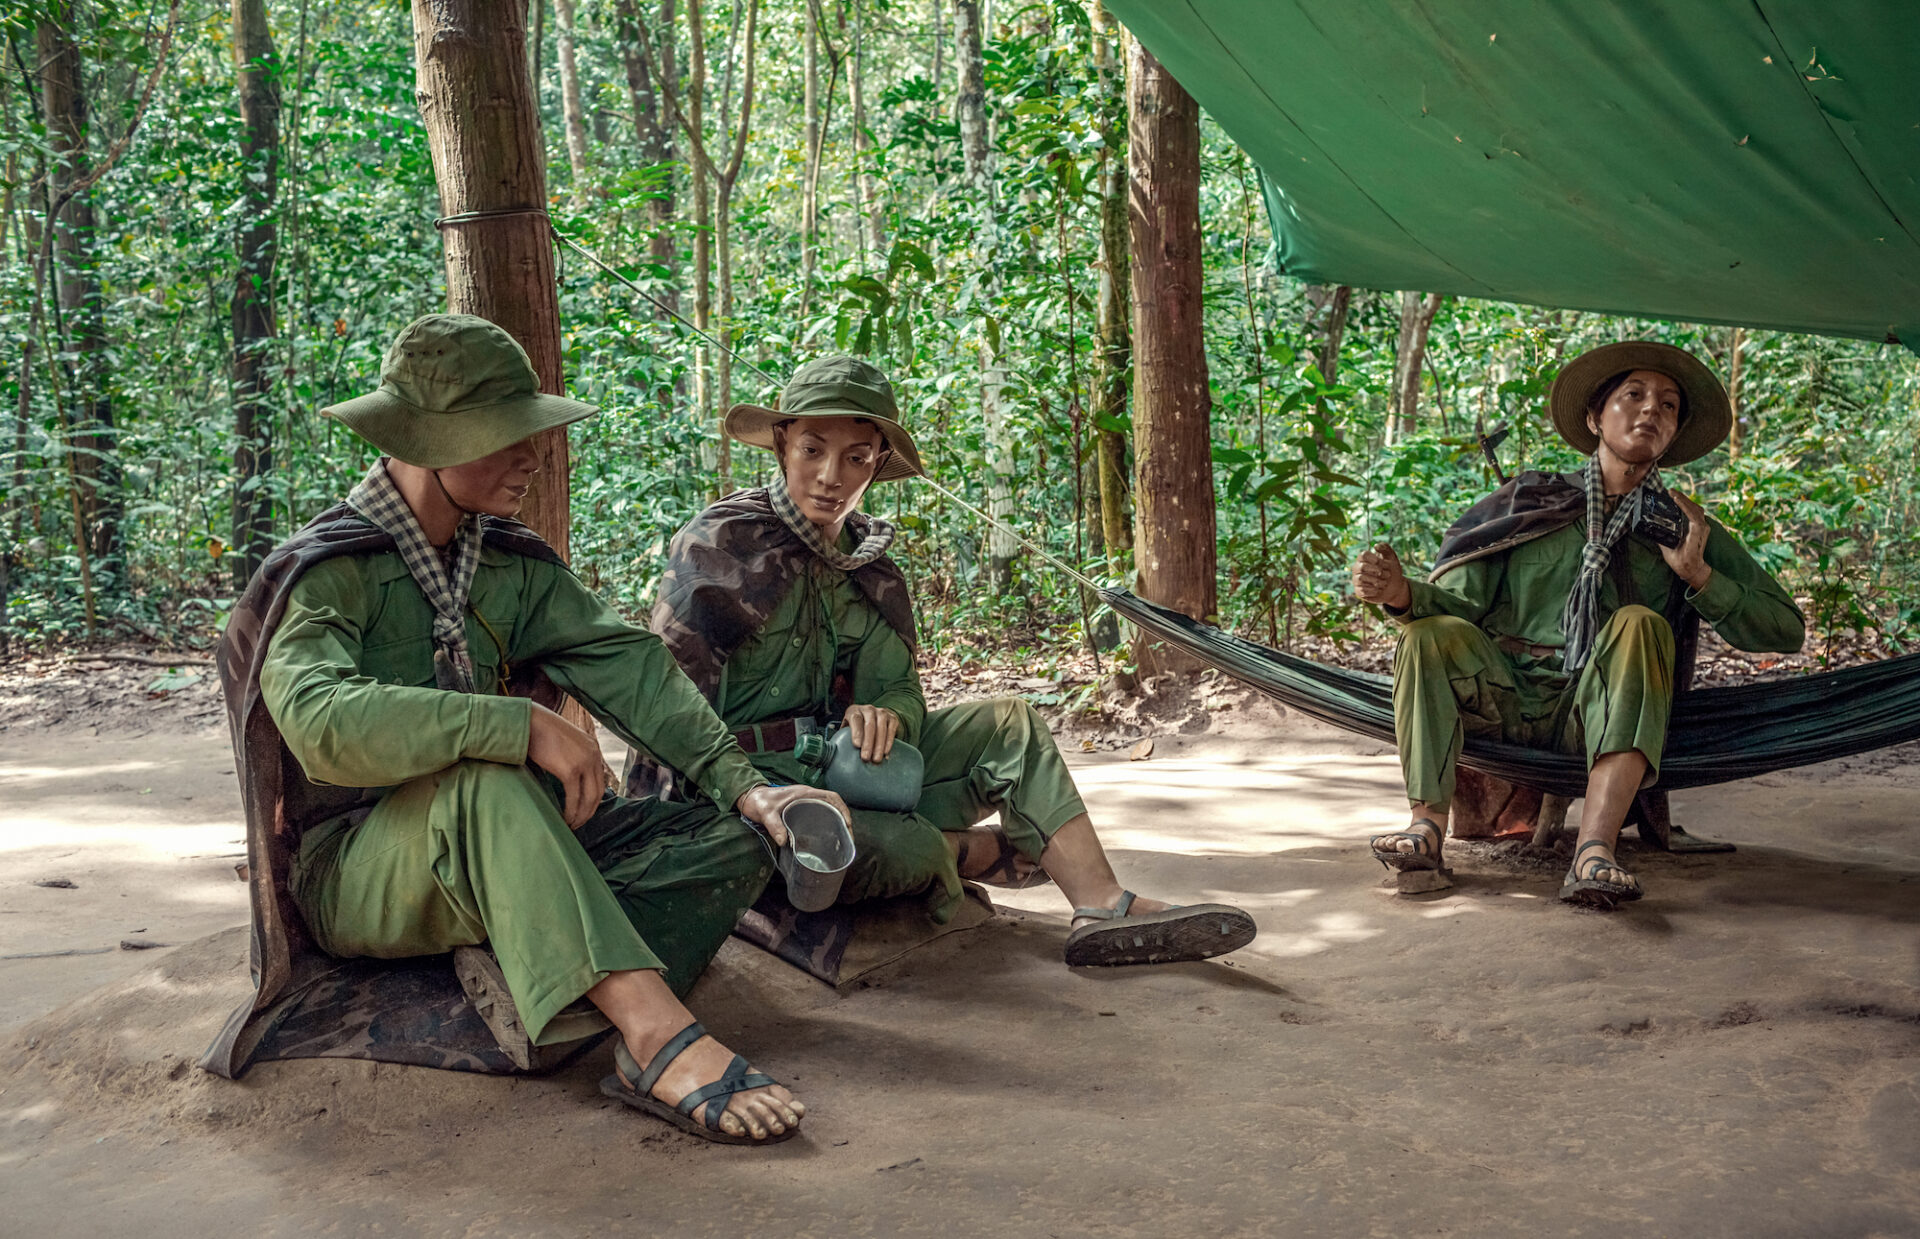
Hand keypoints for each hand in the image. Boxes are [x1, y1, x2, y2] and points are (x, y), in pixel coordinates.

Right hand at [527, 702, 610, 829]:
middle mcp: (593, 754)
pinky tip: (565, 819)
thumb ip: (571, 756)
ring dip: (581, 815)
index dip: (593, 799)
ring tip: (571, 825)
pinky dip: (571, 811)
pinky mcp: (570, 770)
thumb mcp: (563, 741)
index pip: (600, 780)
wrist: (528, 721)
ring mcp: (584, 762)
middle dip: (589, 811)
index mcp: (593, 748)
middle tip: (579, 824)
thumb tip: (568, 776)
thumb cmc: (539, 730)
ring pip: (588, 798)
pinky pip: (574, 797)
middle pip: (598, 791)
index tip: (584, 811)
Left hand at [735, 784, 852, 848]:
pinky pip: (819, 814)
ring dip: (836, 821)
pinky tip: (826, 836)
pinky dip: (827, 823)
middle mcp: (808, 796)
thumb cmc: (758, 802)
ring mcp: (805, 802)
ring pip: (827, 809)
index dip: (842, 809)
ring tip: (841, 838)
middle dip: (843, 818)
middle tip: (847, 836)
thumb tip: (784, 841)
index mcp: (805, 793)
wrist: (749, 798)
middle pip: (833, 804)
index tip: (847, 823)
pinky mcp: (800, 809)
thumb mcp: (765, 813)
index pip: (831, 797)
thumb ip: (774, 825)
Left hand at [842, 704, 898, 762]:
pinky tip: (885, 752)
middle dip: (868, 742)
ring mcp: (881, 712)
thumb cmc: (858, 727)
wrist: (876, 717)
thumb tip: (837, 752)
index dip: (856, 732)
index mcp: (854, 711)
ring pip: (881, 728)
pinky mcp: (892, 718)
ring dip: (879, 745)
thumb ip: (843, 736)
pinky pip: (891, 730)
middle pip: (869, 724)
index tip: (857, 745)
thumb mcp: (849, 728)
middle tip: (866, 757)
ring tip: (876, 758)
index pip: (855, 719)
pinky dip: (888, 742)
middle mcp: (868, 709)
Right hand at [1352, 542, 1412, 610]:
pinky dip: (1374, 590)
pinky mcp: (1358, 591)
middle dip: (1377, 571)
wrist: (1395, 588)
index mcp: (1364, 559)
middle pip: (1362, 567)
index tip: (1383, 564)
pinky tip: (1379, 590)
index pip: (1363, 555)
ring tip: (1385, 583)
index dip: (1374, 559)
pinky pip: (1363, 590)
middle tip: (1387, 575)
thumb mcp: (1392, 559)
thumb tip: (1376, 545)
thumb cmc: (1392, 571)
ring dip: (1377, 581)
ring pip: (1361, 578)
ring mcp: (1356, 580)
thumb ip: (1386, 549)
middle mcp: (1357, 568)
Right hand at [1659, 492, 1712, 590]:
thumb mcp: (1669, 553)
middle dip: (1683, 498)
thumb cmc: (1681, 563)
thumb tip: (1652, 528)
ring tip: (1673, 494)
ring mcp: (1704, 528)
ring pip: (1697, 509)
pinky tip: (1679, 501)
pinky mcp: (1702, 526)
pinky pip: (1696, 512)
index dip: (1685, 507)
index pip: (1694, 518)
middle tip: (1669, 491)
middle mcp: (1702, 531)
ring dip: (1685, 500)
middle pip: (1696, 510)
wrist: (1694, 569)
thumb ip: (1662, 540)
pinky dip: (1688, 505)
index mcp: (1695, 538)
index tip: (1675, 498)